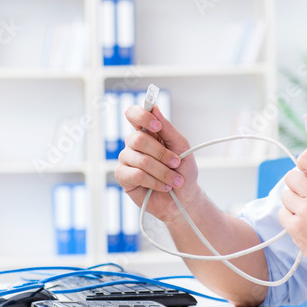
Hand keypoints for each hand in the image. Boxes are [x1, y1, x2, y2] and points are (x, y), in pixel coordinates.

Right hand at [114, 105, 199, 222]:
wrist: (184, 198)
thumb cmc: (183, 171)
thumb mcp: (181, 147)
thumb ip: (168, 129)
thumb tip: (155, 108)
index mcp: (147, 132)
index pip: (133, 114)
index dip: (142, 116)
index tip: (157, 126)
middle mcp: (134, 144)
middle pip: (138, 139)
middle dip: (162, 154)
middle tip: (176, 163)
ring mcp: (126, 159)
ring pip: (141, 160)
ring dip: (163, 172)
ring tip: (174, 181)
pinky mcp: (123, 177)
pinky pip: (136, 175)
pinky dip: (154, 182)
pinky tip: (163, 187)